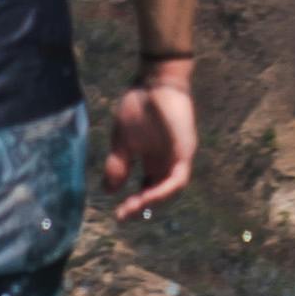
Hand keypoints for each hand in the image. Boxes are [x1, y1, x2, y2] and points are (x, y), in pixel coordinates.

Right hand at [102, 69, 195, 215]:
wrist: (154, 80)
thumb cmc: (139, 104)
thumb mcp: (122, 140)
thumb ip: (117, 165)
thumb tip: (108, 191)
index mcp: (152, 159)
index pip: (146, 189)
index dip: (133, 204)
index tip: (117, 215)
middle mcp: (167, 161)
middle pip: (159, 193)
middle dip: (141, 207)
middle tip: (123, 216)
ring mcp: (178, 157)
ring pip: (170, 190)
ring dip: (153, 201)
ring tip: (134, 207)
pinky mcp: (186, 151)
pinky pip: (178, 179)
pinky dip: (164, 190)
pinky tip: (148, 195)